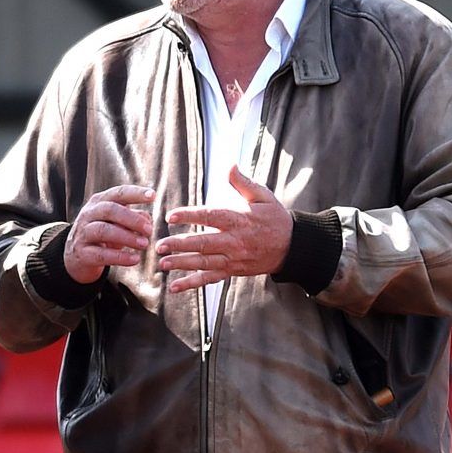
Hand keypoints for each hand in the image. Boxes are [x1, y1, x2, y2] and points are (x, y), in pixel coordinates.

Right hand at [63, 184, 155, 283]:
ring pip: (104, 231)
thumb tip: (148, 219)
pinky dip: (120, 257)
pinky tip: (134, 259)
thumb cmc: (102, 236)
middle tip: (149, 230)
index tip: (152, 196)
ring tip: (144, 245)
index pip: (118, 193)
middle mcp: (88, 214)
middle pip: (110, 210)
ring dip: (127, 237)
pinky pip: (101, 254)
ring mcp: (82, 234)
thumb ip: (133, 218)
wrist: (76, 257)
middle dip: (132, 219)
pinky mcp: (82, 254)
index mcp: (99, 202)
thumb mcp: (117, 223)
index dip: (135, 193)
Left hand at [155, 165, 291, 290]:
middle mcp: (234, 241)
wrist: (292, 246)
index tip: (171, 216)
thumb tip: (230, 166)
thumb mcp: (263, 196)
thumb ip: (244, 183)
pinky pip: (210, 279)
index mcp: (239, 220)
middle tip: (159, 245)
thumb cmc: (275, 218)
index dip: (190, 215)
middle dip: (180, 245)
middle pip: (203, 243)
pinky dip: (192, 284)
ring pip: (204, 263)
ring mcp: (233, 258)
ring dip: (182, 264)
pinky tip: (175, 286)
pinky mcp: (232, 271)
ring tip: (162, 263)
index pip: (210, 216)